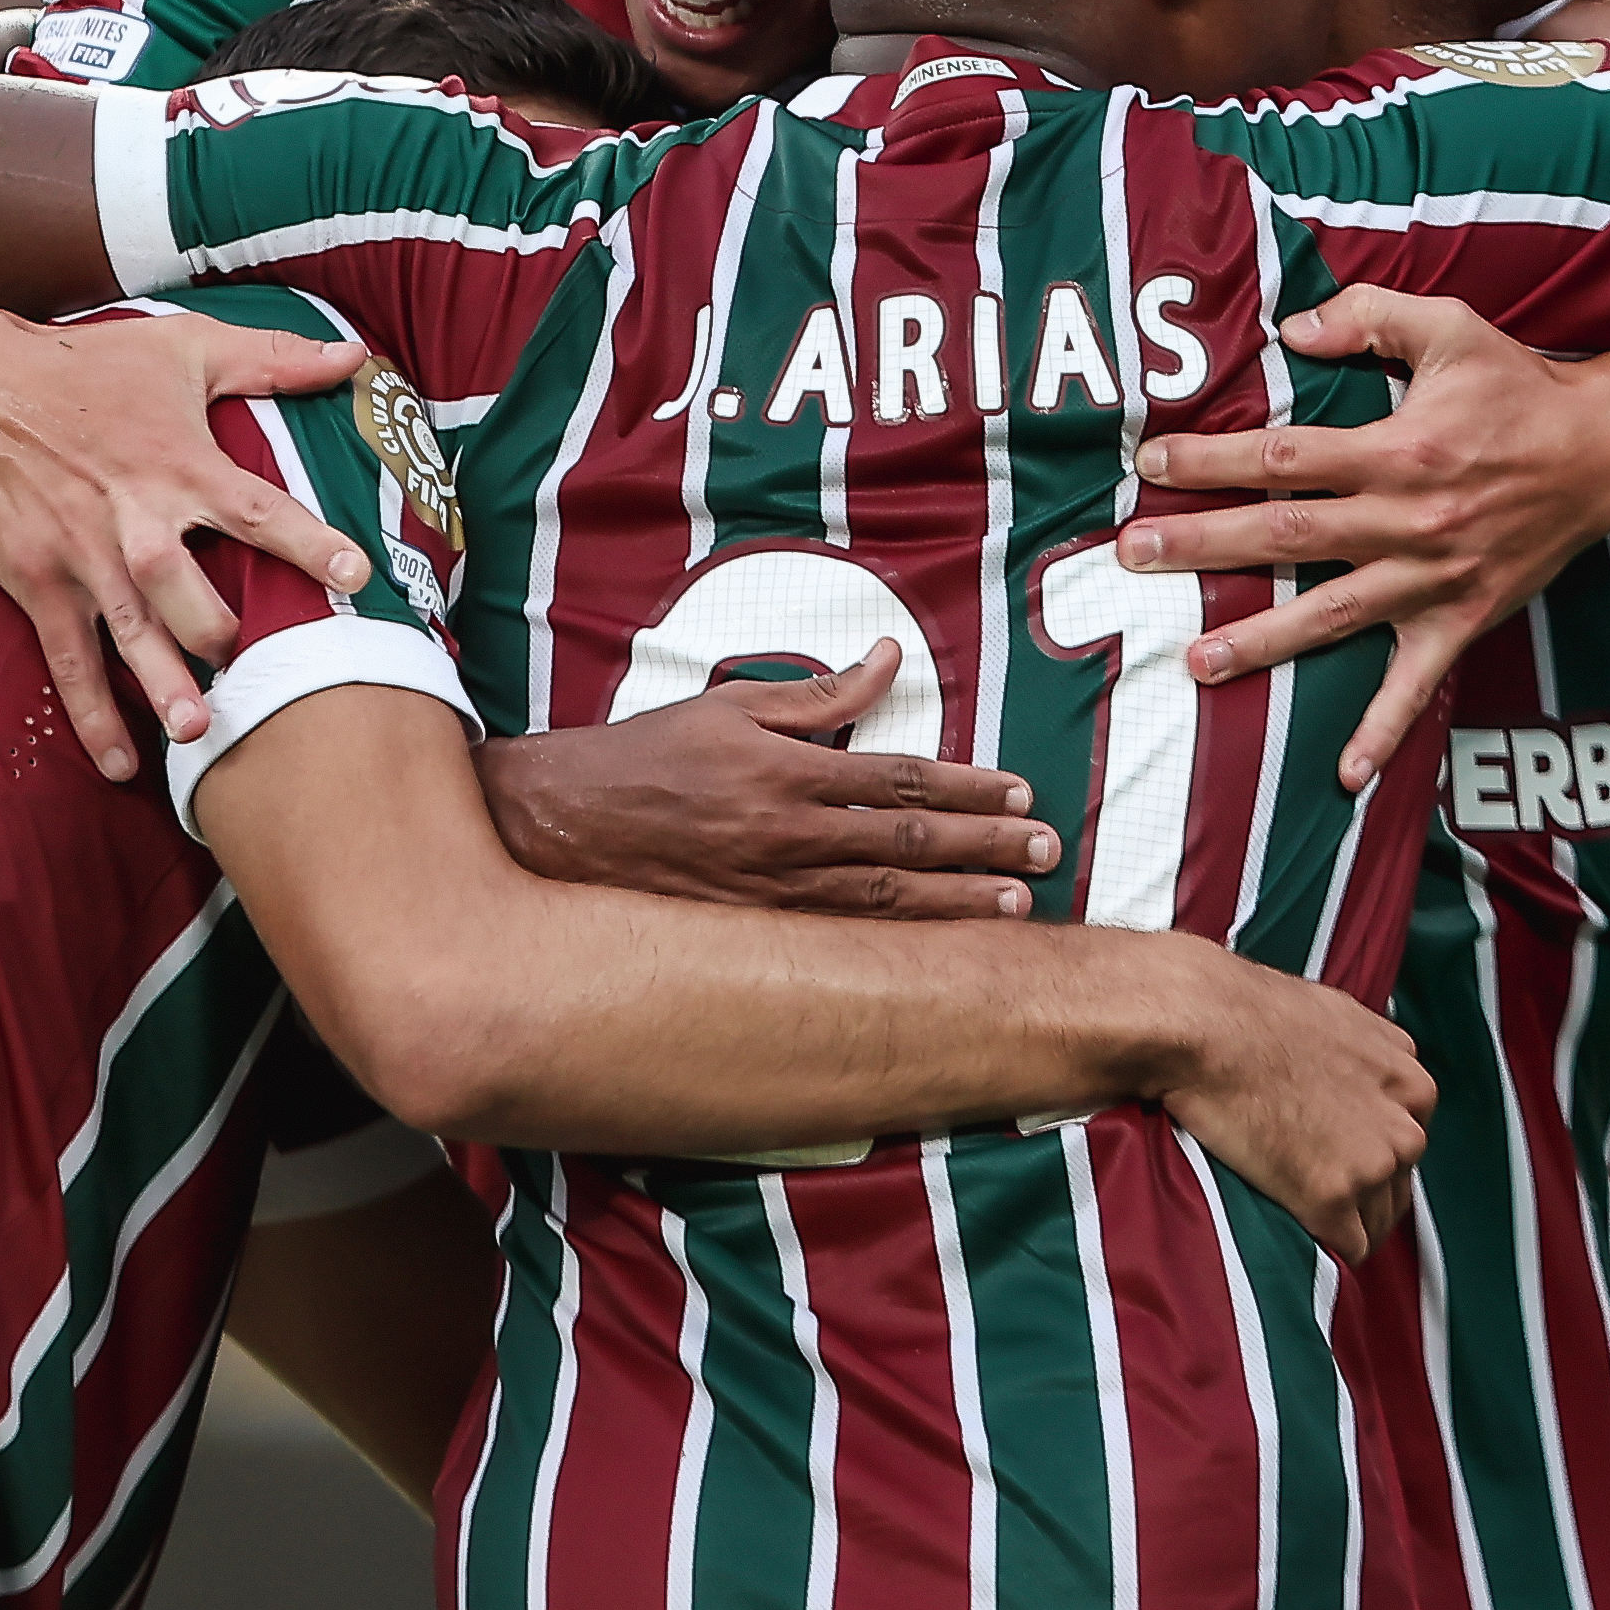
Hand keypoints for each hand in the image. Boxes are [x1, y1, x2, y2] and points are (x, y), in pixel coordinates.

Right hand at [0, 314, 373, 779]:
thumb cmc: (88, 366)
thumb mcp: (184, 346)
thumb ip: (272, 359)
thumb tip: (353, 355)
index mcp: (181, 465)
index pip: (259, 510)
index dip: (310, 542)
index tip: (355, 575)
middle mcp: (134, 520)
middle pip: (185, 589)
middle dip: (220, 633)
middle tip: (261, 672)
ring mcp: (83, 558)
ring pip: (129, 633)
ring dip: (162, 684)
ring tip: (198, 732)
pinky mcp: (39, 584)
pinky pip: (69, 659)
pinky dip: (92, 714)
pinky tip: (122, 764)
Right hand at [475, 643, 1055, 917]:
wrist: (561, 827)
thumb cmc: (646, 757)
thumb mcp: (729, 706)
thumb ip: (818, 693)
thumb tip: (890, 659)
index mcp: (786, 773)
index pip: (901, 780)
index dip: (968, 789)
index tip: (1021, 795)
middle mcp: (786, 837)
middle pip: (908, 844)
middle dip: (985, 850)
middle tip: (1048, 854)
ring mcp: (771, 893)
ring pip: (884, 902)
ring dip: (957, 905)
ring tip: (1017, 910)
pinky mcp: (753, 932)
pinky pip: (839, 939)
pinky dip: (896, 944)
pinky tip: (938, 950)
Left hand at [1124, 297, 1609, 793]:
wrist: (1608, 450)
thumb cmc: (1520, 385)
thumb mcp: (1450, 326)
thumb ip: (1367, 317)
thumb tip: (1289, 329)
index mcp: (1399, 449)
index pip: (1285, 455)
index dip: (1214, 460)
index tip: (1150, 464)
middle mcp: (1410, 519)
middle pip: (1289, 535)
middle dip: (1204, 545)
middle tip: (1132, 557)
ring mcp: (1435, 578)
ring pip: (1333, 615)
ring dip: (1262, 641)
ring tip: (1195, 663)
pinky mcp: (1463, 619)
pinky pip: (1417, 684)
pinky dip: (1384, 731)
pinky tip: (1343, 773)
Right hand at [1148, 952, 1435, 1258]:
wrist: (1205, 1025)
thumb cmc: (1250, 1012)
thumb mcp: (1337, 1016)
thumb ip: (1365, 1055)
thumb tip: (1352, 1077)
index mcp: (1409, 1078)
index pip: (1407, 1133)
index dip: (1369, 1146)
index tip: (1338, 1153)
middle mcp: (1404, 1122)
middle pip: (1399, 1179)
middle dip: (1362, 1185)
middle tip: (1311, 1180)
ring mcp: (1373, 1163)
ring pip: (1379, 1220)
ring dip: (1346, 1220)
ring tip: (1299, 1209)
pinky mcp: (1332, 1198)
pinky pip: (1349, 1247)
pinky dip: (1325, 1245)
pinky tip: (1297, 1227)